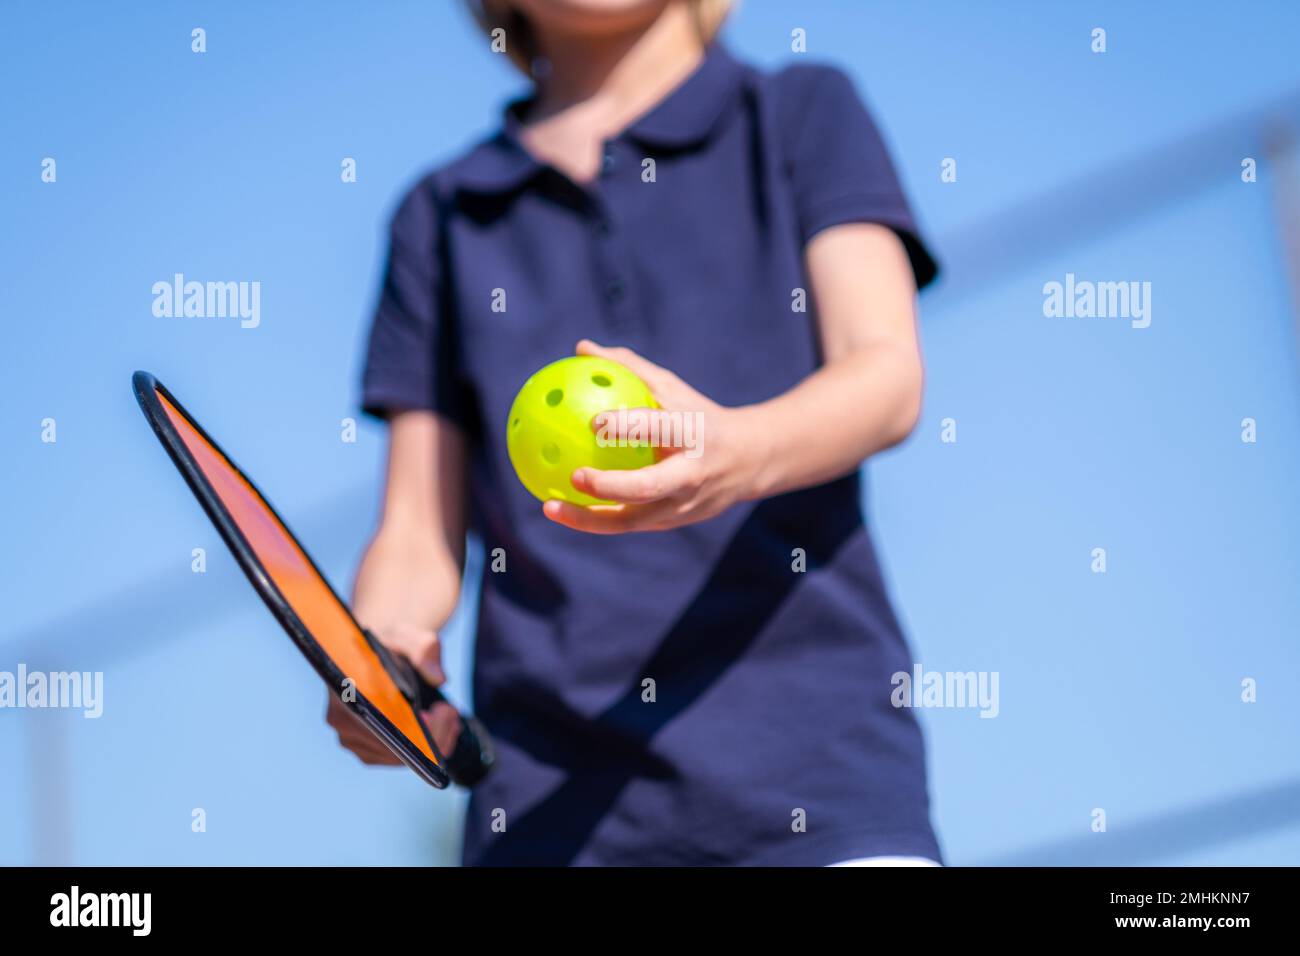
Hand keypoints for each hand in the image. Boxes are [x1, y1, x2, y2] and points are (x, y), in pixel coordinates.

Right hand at [325, 622, 444, 765]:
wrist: (381, 656)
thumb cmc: (391, 645)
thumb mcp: (407, 635)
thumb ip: (424, 647)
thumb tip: (438, 678)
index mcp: (342, 689)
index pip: (372, 721)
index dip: (405, 728)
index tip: (432, 714)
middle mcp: (340, 720)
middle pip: (388, 747)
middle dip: (430, 735)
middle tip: (451, 712)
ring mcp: (352, 741)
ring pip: (398, 759)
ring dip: (433, 743)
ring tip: (451, 716)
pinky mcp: (367, 752)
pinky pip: (400, 761)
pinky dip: (427, 749)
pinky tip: (445, 727)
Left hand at [542, 340, 768, 533]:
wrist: (749, 462)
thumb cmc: (699, 416)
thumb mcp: (673, 389)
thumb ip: (630, 369)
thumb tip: (581, 348)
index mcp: (692, 435)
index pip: (659, 430)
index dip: (628, 428)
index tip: (594, 422)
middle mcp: (690, 475)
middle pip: (648, 487)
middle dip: (611, 486)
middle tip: (574, 477)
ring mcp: (681, 507)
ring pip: (631, 520)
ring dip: (588, 518)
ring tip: (548, 505)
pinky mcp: (670, 524)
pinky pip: (626, 524)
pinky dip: (592, 520)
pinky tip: (560, 508)